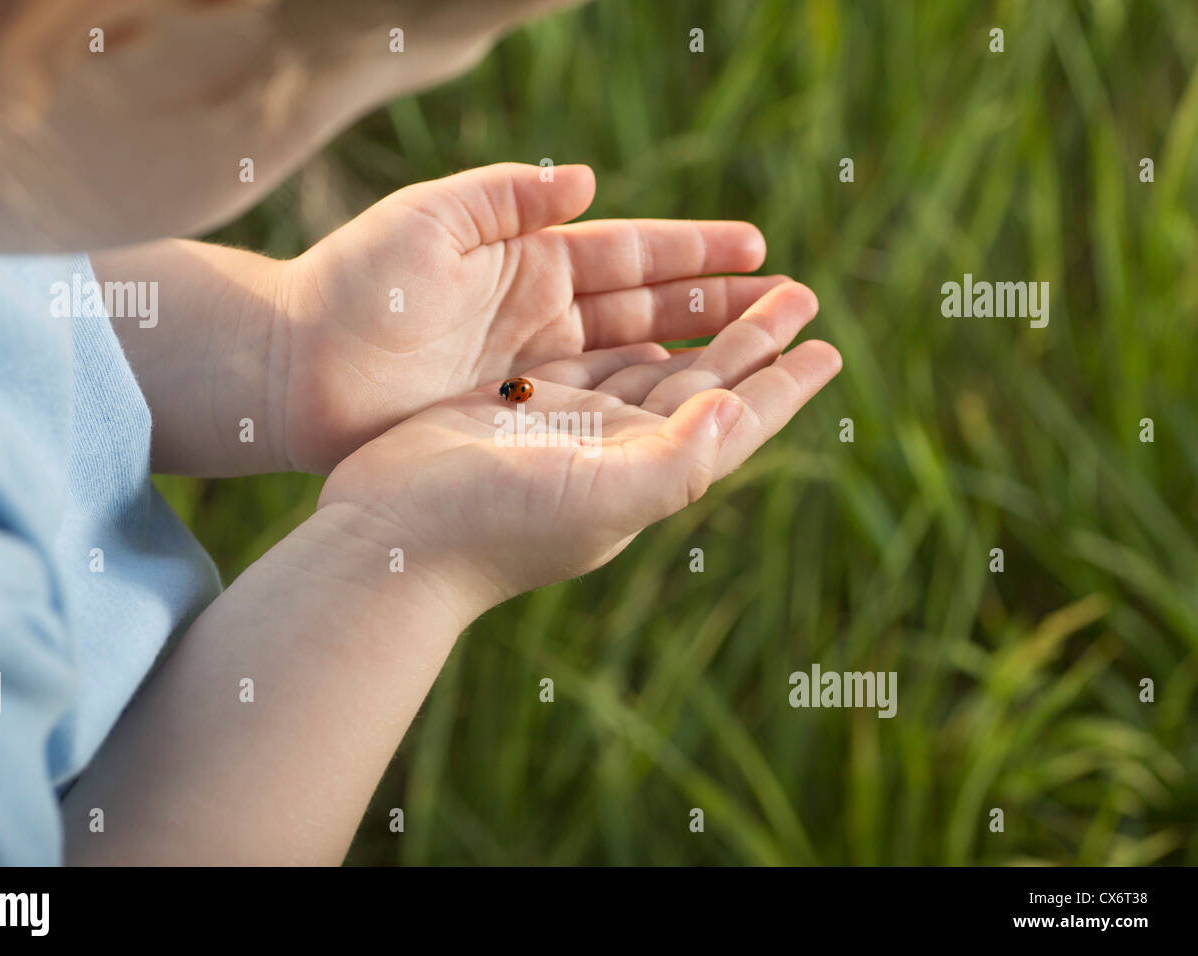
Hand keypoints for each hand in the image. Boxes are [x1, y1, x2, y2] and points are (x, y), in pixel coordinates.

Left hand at [282, 162, 789, 472]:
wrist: (289, 374)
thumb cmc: (352, 291)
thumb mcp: (427, 224)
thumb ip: (505, 198)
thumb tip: (584, 181)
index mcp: (527, 259)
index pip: (630, 252)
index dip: (694, 251)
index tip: (757, 251)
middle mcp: (541, 314)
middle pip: (648, 306)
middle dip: (717, 304)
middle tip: (789, 303)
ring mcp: (533, 371)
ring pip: (634, 360)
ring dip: (696, 357)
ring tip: (763, 356)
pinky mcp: (515, 422)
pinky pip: (596, 411)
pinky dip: (644, 408)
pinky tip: (690, 414)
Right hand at [312, 281, 839, 606]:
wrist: (391, 538)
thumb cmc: (492, 526)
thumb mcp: (596, 498)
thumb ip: (676, 462)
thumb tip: (737, 408)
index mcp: (645, 472)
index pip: (733, 422)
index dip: (782, 386)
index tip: (828, 349)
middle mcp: (616, 451)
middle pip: (703, 385)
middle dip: (753, 342)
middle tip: (801, 295)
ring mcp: (569, 430)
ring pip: (652, 367)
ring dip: (700, 334)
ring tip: (743, 296)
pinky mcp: (522, 407)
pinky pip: (594, 359)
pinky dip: (628, 335)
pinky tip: (649, 318)